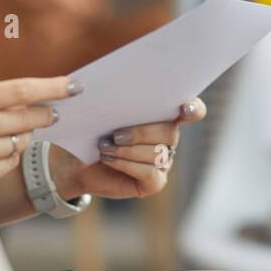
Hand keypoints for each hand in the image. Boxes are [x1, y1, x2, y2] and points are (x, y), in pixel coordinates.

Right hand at [0, 77, 71, 196]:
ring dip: (21, 137)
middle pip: (27, 119)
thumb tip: (42, 100)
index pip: (20, 91)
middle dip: (45, 115)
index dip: (51, 88)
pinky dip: (8, 155)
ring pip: (21, 143)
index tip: (75, 86)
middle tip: (52, 113)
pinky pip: (10, 163)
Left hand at [52, 97, 206, 199]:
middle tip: (115, 135)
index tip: (184, 109)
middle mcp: (168, 138)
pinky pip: (150, 173)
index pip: (192, 109)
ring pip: (157, 154)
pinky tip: (109, 160)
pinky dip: (127, 165)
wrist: (76, 162)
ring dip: (128, 150)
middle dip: (141, 132)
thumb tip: (117, 89)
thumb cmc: (92, 130)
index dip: (193, 108)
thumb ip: (117, 101)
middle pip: (170, 132)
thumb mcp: (102, 112)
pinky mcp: (154, 182)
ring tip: (104, 147)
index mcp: (162, 114)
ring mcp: (163, 161)